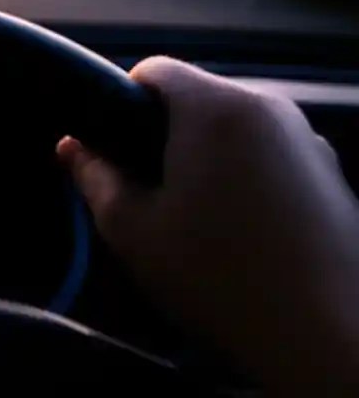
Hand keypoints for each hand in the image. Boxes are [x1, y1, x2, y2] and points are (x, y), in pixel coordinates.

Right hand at [58, 57, 358, 394]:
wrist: (325, 335)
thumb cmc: (217, 276)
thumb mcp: (132, 230)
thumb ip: (95, 178)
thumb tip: (72, 147)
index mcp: (215, 108)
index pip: (155, 70)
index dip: (121, 103)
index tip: (113, 151)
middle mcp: (269, 109)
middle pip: (198, 99)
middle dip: (167, 136)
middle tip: (148, 194)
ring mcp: (310, 141)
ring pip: (237, 131)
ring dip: (209, 159)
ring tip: (197, 221)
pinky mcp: (333, 176)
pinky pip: (273, 157)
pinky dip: (248, 179)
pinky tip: (241, 234)